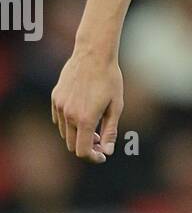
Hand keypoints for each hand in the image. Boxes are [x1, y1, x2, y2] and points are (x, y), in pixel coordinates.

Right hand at [51, 49, 123, 163]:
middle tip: (100, 140)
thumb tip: (107, 151)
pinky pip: (59, 119)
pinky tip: (83, 114)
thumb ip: (110, 131)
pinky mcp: (55, 97)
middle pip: (72, 145)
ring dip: (77, 135)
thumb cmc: (110, 79)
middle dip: (86, 147)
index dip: (93, 157)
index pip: (82, 151)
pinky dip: (69, 123)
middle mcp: (68, 115)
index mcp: (85, 119)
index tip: (102, 155)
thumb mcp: (116, 107)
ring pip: (65, 132)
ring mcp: (59, 106)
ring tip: (93, 125)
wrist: (93, 54)